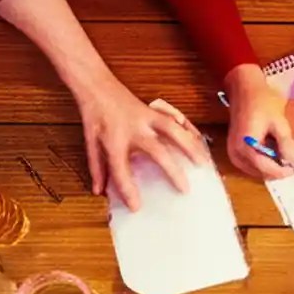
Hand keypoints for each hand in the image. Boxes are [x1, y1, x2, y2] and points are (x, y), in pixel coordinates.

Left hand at [74, 76, 207, 210]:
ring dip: (190, 147)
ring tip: (203, 163)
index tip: (137, 207)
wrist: (98, 86)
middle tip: (186, 189)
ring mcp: (147, 118)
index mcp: (114, 140)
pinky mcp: (156, 111)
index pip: (121, 170)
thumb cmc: (95, 115)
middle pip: (157, 151)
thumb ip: (97, 168)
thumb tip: (99, 191)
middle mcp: (134, 129)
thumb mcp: (90, 142)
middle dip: (172, 171)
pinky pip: (176, 120)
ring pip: (173, 131)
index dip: (128, 190)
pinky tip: (200, 140)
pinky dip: (190, 130)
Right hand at [224, 64, 293, 180]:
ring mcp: (233, 155)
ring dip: (270, 167)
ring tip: (280, 152)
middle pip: (261, 174)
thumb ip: (286, 147)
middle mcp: (236, 155)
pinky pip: (251, 166)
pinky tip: (270, 150)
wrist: (244, 90)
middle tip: (290, 159)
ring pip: (257, 172)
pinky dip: (263, 163)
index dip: (283, 172)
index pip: (266, 170)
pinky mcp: (233, 153)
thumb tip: (292, 166)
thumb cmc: (262, 103)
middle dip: (277, 169)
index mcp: (246, 148)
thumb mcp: (280, 124)